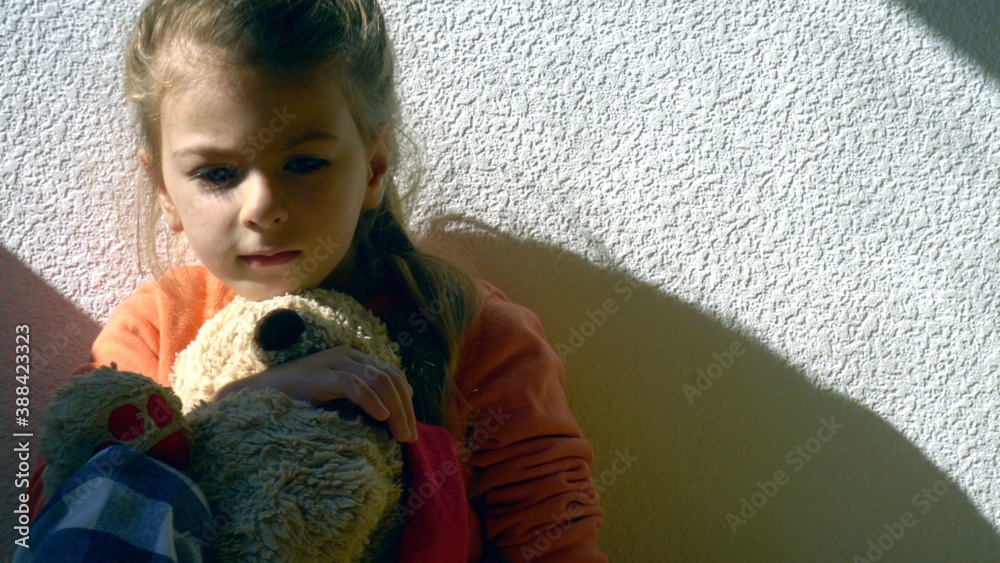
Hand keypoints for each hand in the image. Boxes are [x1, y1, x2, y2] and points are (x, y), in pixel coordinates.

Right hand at [209, 346, 416, 441]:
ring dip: (395, 409)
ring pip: (378, 380)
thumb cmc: (295, 403)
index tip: (411, 429)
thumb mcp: (334, 401)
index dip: (407, 402)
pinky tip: (381, 417)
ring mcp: (330, 362)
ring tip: (400, 434)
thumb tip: (392, 420)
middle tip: (410, 438)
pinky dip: (371, 400)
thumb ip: (359, 402)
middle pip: (390, 377)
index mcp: (353, 359)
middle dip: (406, 408)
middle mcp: (346, 355)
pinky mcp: (317, 375)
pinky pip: (352, 384)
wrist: (254, 398)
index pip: (393, 375)